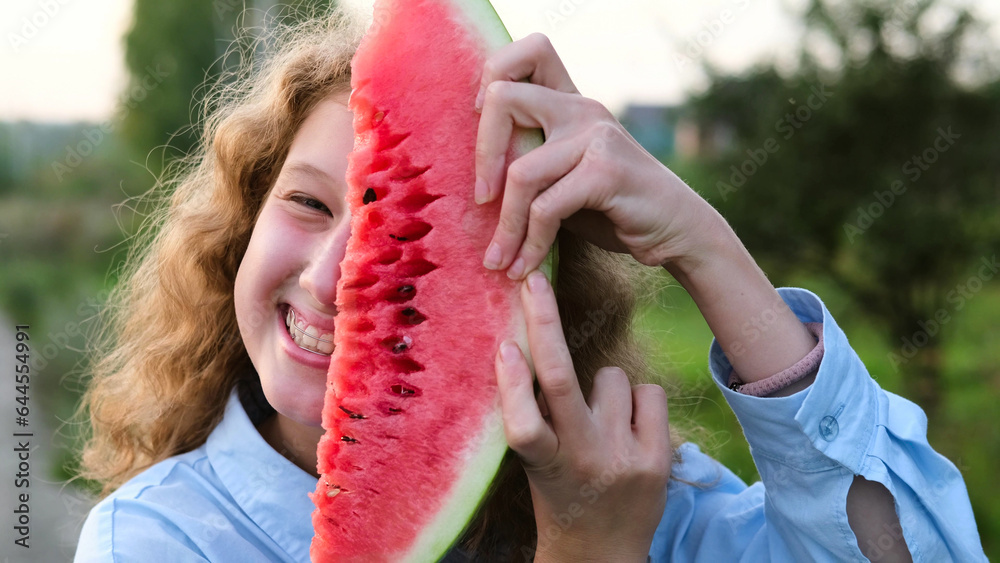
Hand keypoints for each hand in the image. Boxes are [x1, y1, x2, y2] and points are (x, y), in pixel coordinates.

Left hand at [475, 33, 724, 278]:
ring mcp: (596, 136)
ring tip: (499, 261)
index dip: (492, 75)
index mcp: (571, 101)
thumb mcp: (564, 178)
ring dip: (506, 226)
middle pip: (504, 99)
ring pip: (521, 173)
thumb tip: (475, 175)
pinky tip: (526, 267)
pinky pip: (546, 208)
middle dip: (482, 155)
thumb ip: (529, 162)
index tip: (481, 119)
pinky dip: (530, 244)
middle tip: (480, 202)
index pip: (529, 51)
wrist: (677, 231)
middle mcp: (582, 108)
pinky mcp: (606, 171)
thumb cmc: (613, 208)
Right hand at [495, 270, 669, 560]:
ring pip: (612, 377)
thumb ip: (537, 415)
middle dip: (545, 324)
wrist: (602, 554)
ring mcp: (625, 459)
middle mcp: (584, 461)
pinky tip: (628, 429)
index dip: (513, 384)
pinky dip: (635, 401)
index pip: (524, 426)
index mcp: (544, 467)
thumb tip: (526, 346)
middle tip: (534, 282)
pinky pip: (648, 392)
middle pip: (562, 383)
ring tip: (600, 425)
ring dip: (603, 387)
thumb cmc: (559, 494)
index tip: (503, 344)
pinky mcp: (660, 458)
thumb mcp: (537, 464)